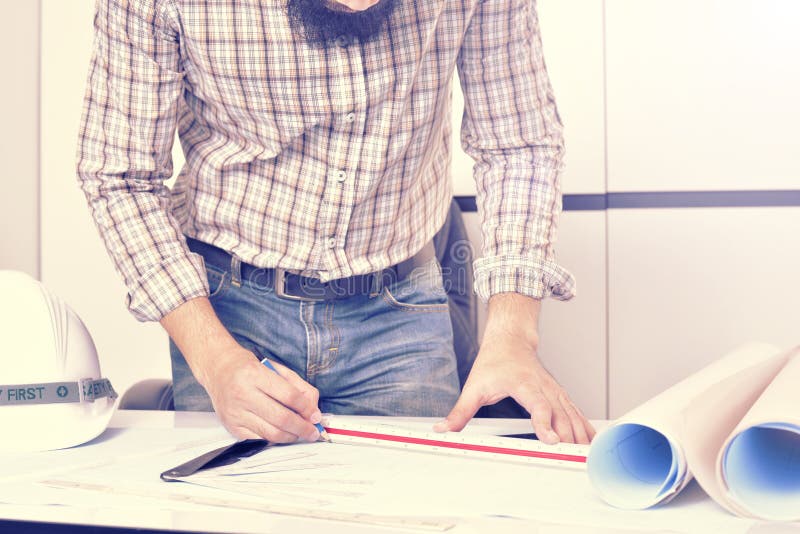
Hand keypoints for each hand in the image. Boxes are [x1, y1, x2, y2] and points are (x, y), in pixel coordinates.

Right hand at [160, 297, 321, 442]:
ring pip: (271, 433)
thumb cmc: (249, 368)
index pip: (289, 396)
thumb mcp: (276, 368)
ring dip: (291, 437)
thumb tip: (313, 409)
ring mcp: (235, 412)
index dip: (307, 408)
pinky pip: (258, 440)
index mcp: (256, 375)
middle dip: (303, 428)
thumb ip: (298, 386)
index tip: (316, 415)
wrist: (218, 369)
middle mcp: (243, 394)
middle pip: (282, 418)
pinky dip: (274, 441)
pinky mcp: (231, 426)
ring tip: (301, 434)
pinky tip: (283, 436)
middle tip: (314, 432)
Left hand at [433, 293, 594, 444]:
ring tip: (584, 458)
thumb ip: (460, 411)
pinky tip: (591, 443)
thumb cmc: (494, 361)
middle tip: (571, 460)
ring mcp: (555, 392)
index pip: (538, 405)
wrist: (511, 340)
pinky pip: (577, 413)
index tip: (551, 440)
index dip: (545, 423)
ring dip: (580, 437)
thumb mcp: (474, 386)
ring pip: (573, 416)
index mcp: (524, 384)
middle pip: (561, 416)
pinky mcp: (560, 395)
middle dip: (568, 439)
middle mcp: (544, 388)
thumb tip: (443, 429)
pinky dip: (585, 428)